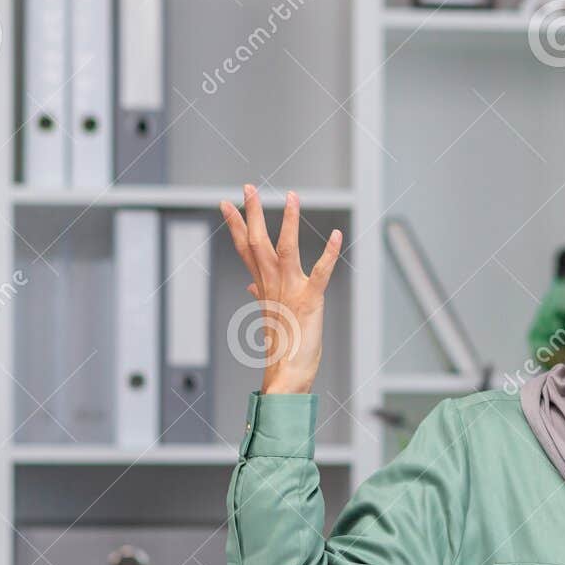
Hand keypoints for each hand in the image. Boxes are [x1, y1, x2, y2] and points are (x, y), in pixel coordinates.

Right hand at [219, 184, 341, 395]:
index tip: (226, 205)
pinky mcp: (310, 301)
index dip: (236, 226)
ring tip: (292, 197)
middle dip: (253, 214)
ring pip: (286, 249)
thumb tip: (251, 287)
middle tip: (247, 187)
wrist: (286, 377)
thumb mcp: (270, 319)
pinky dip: (330, 254)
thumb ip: (262, 297)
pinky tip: (337, 235)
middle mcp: (273, 286)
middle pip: (257, 243)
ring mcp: (291, 292)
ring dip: (289, 222)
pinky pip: (322, 272)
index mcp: (264, 288)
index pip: (245, 251)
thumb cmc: (282, 351)